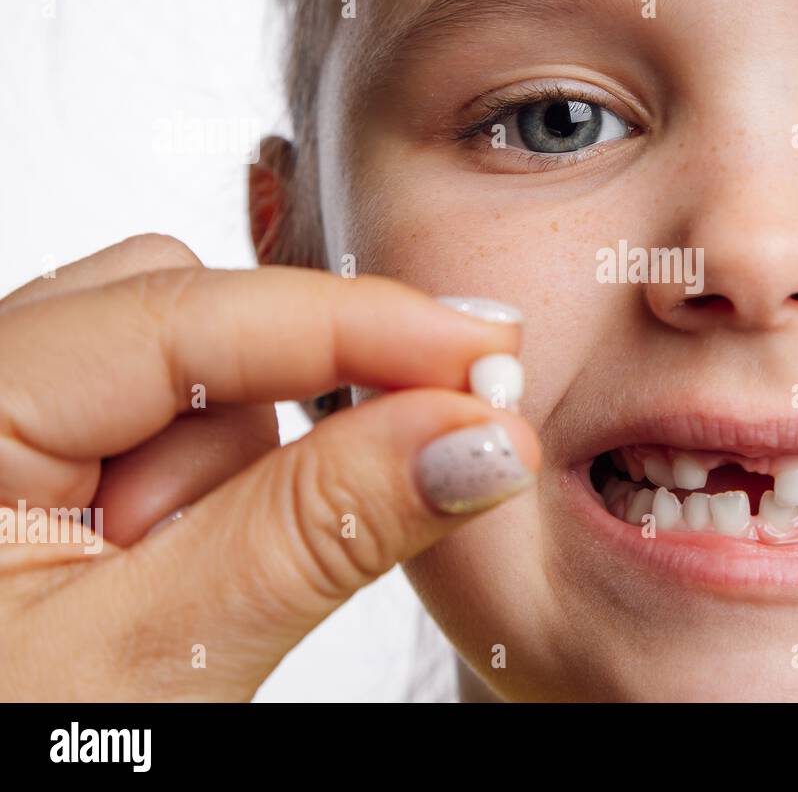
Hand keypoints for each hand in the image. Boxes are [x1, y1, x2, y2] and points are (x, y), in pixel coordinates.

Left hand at [0, 234, 537, 699]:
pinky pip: (172, 438)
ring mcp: (10, 438)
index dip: (358, 323)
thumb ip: (321, 529)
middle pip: (187, 319)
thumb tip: (472, 439)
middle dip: (277, 414)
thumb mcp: (158, 663)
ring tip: (182, 608)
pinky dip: (215, 498)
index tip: (488, 352)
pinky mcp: (50, 478)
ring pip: (191, 382)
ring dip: (235, 480)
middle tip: (332, 513)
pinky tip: (175, 583)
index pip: (184, 311)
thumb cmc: (2, 763)